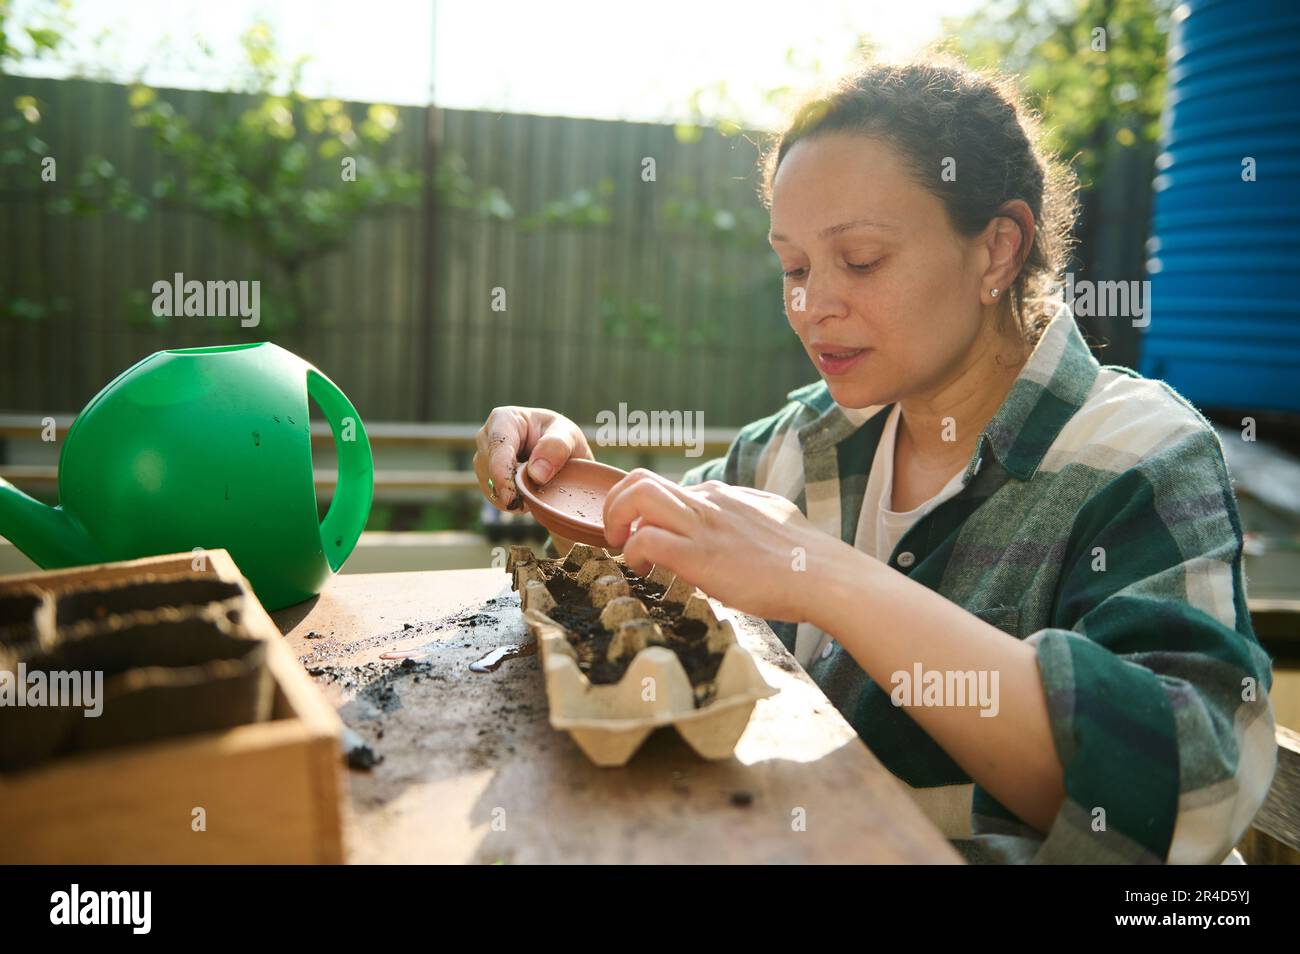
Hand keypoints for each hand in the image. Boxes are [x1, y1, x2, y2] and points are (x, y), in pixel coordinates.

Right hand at [474, 406, 593, 510]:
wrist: (561, 452)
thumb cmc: (563, 438)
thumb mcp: (570, 436)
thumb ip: (557, 448)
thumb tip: (536, 474)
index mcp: (504, 419)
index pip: (497, 447)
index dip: (502, 474)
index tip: (511, 497)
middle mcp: (486, 437)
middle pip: (490, 469)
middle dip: (513, 486)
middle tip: (542, 491)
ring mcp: (483, 458)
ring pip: (490, 486)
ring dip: (514, 495)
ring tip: (539, 488)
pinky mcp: (485, 477)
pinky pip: (494, 497)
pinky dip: (512, 502)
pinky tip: (529, 494)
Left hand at [602, 470, 829, 621]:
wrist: (825, 576)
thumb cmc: (806, 557)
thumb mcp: (773, 517)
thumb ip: (747, 512)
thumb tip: (739, 517)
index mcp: (723, 495)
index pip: (668, 487)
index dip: (644, 509)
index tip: (642, 533)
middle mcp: (708, 502)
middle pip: (640, 478)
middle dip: (615, 504)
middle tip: (616, 535)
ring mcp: (703, 526)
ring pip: (638, 494)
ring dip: (615, 519)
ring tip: (620, 546)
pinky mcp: (700, 555)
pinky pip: (646, 538)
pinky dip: (633, 552)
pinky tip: (643, 569)